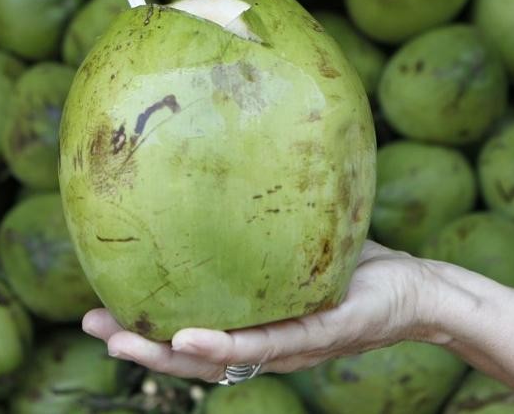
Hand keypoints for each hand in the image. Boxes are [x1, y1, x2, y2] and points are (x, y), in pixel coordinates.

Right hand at [81, 240, 435, 381]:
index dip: (146, 324)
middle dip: (140, 345)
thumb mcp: (300, 232)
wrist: (420, 287)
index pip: (189, 328)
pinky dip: (223, 345)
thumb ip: (264, 211)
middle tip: (93, 325)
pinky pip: (266, 345)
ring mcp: (289, 344)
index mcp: (253, 320)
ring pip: (217, 360)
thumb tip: (225, 153)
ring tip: (119, 340)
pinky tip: (187, 338)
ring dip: (165, 354)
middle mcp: (264, 341)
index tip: (101, 305)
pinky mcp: (318, 337)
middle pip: (191, 355)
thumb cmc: (357, 261)